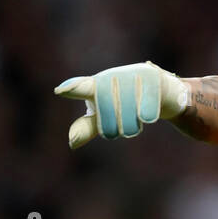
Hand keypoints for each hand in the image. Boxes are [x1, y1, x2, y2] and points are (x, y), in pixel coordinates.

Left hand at [54, 61, 188, 148]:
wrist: (157, 89)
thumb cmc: (124, 102)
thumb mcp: (104, 114)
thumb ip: (88, 127)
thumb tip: (71, 142)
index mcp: (96, 86)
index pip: (82, 89)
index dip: (72, 90)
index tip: (60, 91)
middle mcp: (111, 77)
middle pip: (109, 125)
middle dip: (117, 129)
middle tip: (124, 118)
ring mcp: (131, 75)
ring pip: (129, 123)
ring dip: (133, 127)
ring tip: (137, 114)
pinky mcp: (151, 76)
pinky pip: (147, 114)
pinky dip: (148, 117)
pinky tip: (148, 111)